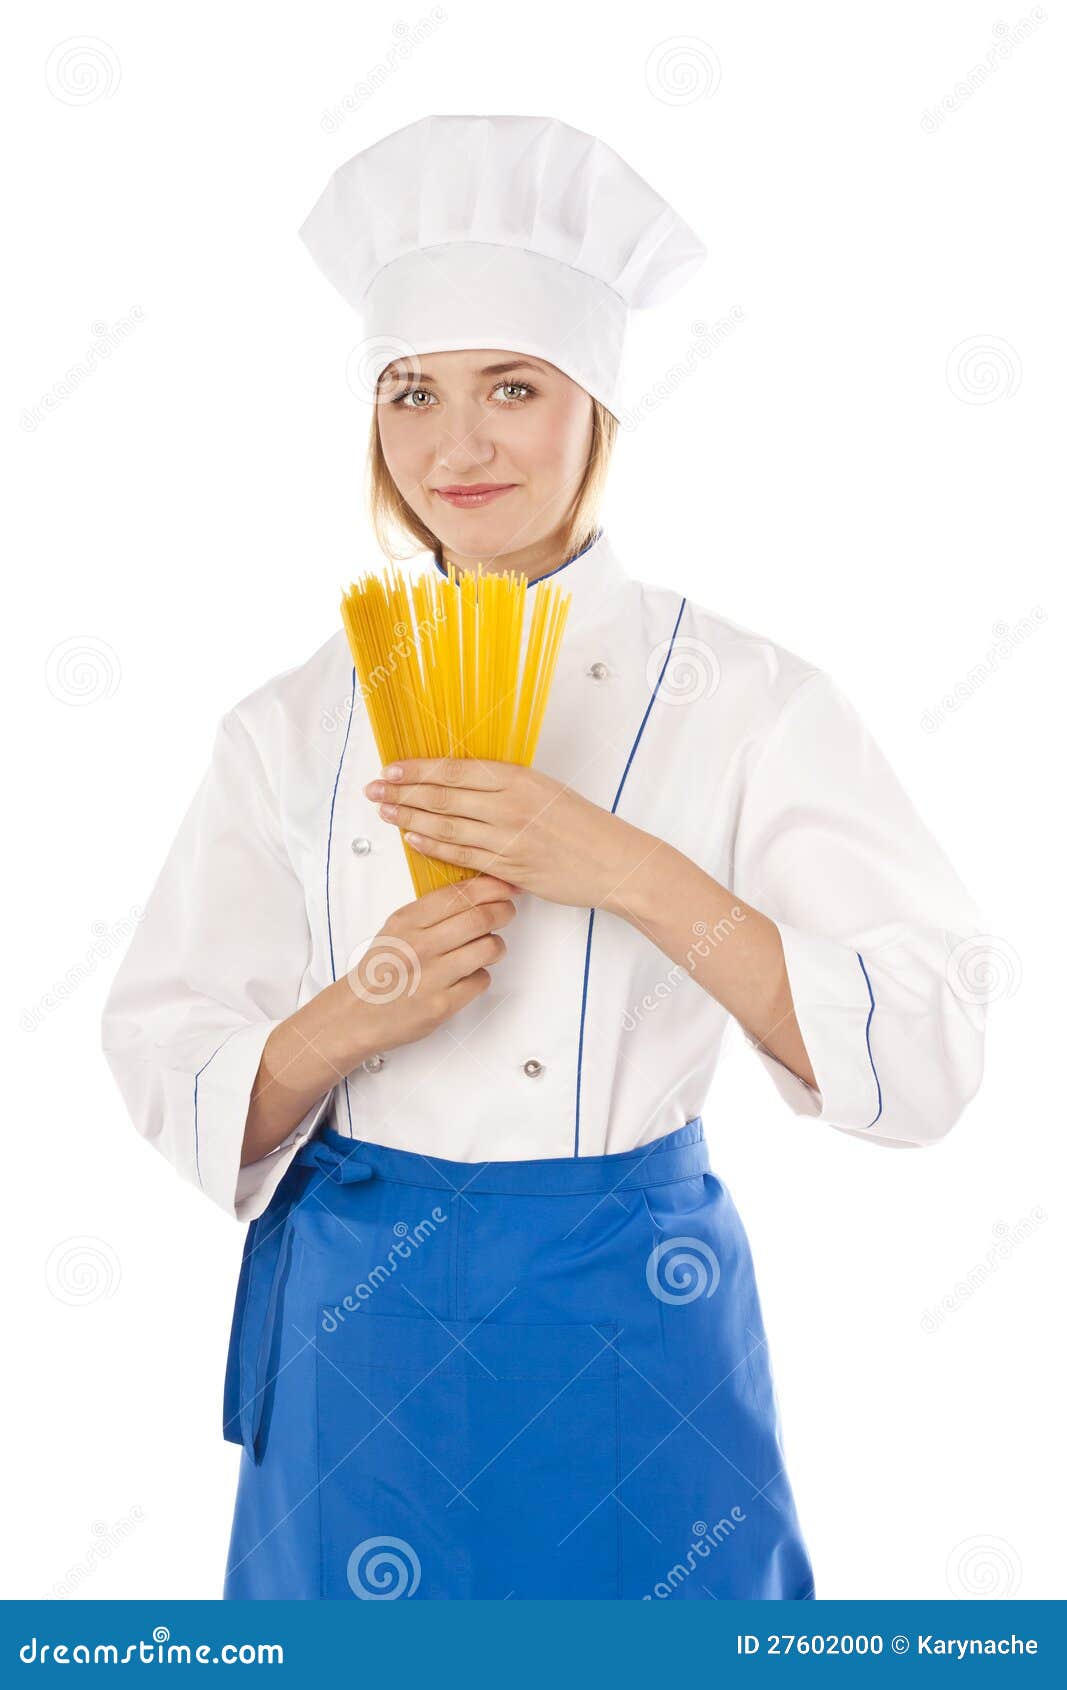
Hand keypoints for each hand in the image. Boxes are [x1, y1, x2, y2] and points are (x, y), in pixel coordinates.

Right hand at [348, 873, 520, 1051]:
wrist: (358, 1013)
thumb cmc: (381, 969)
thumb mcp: (397, 929)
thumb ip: (431, 911)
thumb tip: (475, 891)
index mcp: (407, 921)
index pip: (459, 893)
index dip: (490, 887)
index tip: (504, 887)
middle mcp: (419, 945)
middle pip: (480, 918)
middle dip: (503, 911)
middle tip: (507, 912)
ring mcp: (431, 976)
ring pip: (488, 948)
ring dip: (497, 945)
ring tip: (490, 947)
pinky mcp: (442, 1004)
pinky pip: (481, 980)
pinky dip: (482, 975)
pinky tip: (469, 975)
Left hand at [364, 758, 647, 909]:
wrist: (614, 861)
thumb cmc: (583, 826)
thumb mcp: (545, 791)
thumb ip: (505, 787)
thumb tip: (462, 784)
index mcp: (518, 778)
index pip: (455, 770)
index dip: (418, 770)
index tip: (391, 769)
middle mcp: (509, 804)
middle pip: (443, 795)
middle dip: (403, 792)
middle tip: (374, 790)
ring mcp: (508, 837)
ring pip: (446, 825)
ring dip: (410, 817)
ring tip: (385, 812)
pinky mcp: (509, 866)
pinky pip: (462, 854)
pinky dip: (433, 846)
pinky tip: (412, 837)